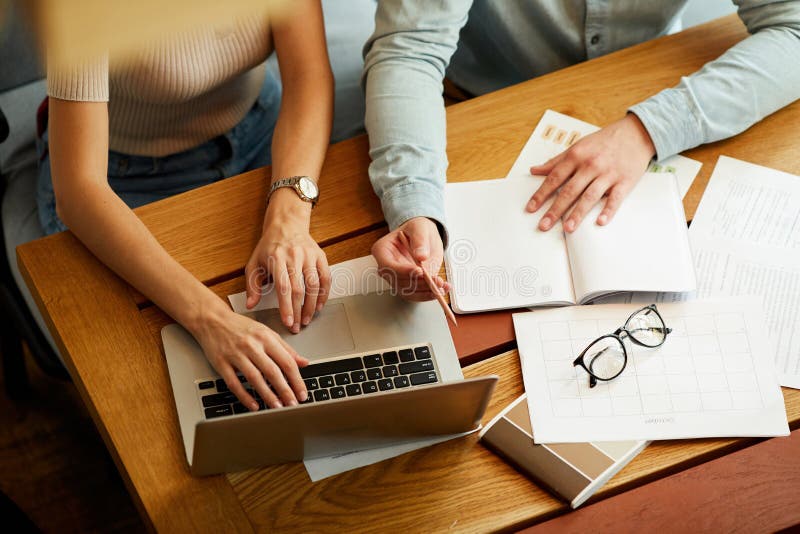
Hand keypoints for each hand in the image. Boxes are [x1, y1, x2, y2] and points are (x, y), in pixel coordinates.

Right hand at [192, 304, 308, 410]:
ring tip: (277, 407)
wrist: (212, 319)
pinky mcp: (221, 363)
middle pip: (272, 371)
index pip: (286, 361)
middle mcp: (252, 345)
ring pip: (254, 378)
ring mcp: (236, 355)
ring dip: (267, 395)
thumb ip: (285, 348)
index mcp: (266, 337)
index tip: (302, 393)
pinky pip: (234, 383)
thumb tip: (304, 362)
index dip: (296, 379)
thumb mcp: (266, 332)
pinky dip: (244, 396)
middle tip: (293, 404)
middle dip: (285, 390)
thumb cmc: (241, 327)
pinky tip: (253, 405)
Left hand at [245, 189, 330, 332]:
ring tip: (307, 319)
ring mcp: (309, 256)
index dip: (286, 307)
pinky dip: (324, 294)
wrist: (286, 224)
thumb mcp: (254, 263)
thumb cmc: (269, 247)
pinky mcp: (320, 256)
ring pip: (314, 285)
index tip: (288, 322)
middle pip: (299, 289)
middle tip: (297, 327)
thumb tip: (250, 305)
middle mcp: (294, 256)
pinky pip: (325, 278)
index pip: (283, 287)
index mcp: (276, 258)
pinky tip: (318, 306)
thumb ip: (252, 285)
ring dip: (312, 306)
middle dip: (299, 311)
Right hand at [371, 217, 448, 300]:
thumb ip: (419, 240)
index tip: (420, 271)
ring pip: (408, 292)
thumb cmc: (417, 229)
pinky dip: (430, 294)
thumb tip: (421, 256)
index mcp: (382, 251)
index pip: (388, 266)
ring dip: (426, 292)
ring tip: (442, 286)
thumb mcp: (419, 227)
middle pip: (399, 282)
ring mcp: (398, 278)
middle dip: (419, 283)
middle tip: (436, 280)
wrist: (424, 237)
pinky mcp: (410, 285)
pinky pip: (417, 295)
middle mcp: (387, 268)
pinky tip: (443, 289)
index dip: (403, 271)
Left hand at [526, 113, 655, 231]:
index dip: (541, 194)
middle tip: (543, 225)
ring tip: (567, 228)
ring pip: (590, 196)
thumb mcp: (578, 147)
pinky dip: (608, 210)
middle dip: (555, 209)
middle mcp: (590, 165)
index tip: (531, 209)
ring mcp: (608, 174)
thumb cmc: (604, 142)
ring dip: (578, 213)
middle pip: (569, 191)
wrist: (636, 133)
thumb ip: (556, 161)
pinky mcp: (625, 181)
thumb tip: (534, 170)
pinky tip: (600, 221)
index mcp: (576, 156)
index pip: (554, 178)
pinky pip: (616, 198)